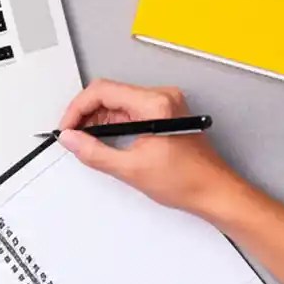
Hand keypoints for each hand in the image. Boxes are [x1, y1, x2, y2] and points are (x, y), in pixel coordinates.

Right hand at [57, 79, 249, 220]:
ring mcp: (165, 104)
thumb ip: (94, 152)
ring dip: (99, 120)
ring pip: (118, 102)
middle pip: (110, 94)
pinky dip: (114, 124)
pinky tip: (106, 141)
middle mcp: (162, 97)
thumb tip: (71, 139)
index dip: (78, 108)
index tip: (68, 127)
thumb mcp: (131, 169)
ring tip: (88, 142)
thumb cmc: (188, 181)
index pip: (103, 91)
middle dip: (86, 115)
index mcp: (155, 104)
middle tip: (73, 136)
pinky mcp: (165, 113)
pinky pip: (130, 111)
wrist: (216, 192)